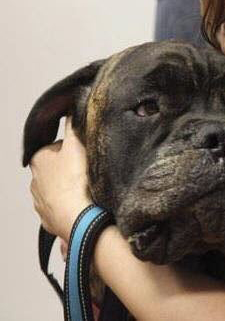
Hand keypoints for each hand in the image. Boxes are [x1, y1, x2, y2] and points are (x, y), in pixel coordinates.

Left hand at [29, 117, 91, 240]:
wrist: (79, 216)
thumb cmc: (75, 180)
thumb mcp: (76, 144)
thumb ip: (72, 124)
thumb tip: (71, 107)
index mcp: (38, 160)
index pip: (57, 146)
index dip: (73, 148)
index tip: (85, 153)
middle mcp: (34, 181)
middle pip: (57, 168)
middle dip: (70, 168)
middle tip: (87, 170)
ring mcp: (40, 202)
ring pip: (58, 188)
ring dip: (70, 186)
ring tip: (86, 187)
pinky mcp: (49, 218)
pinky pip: (61, 207)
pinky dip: (70, 204)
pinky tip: (82, 202)